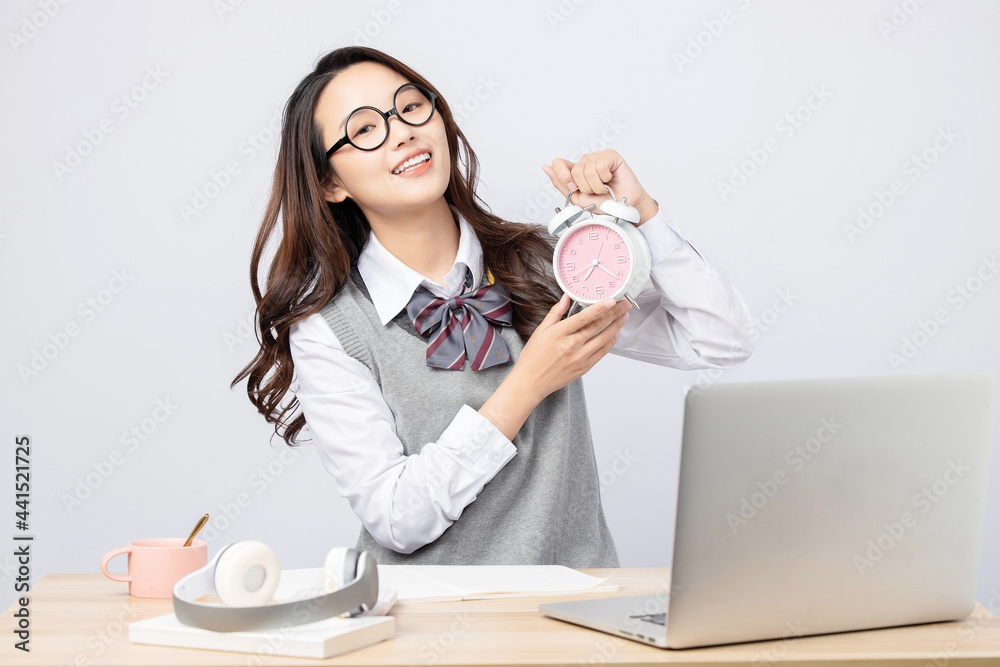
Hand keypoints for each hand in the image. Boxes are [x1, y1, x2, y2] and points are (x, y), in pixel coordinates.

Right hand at [509, 294, 631, 403]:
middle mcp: (572, 345)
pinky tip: (615, 333)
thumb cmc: (533, 357)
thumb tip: (566, 298)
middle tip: (625, 304)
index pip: (584, 317)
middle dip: (614, 313)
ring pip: (604, 339)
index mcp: (560, 333)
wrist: (531, 382)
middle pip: (598, 326)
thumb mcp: (541, 330)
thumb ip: (556, 313)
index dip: (600, 308)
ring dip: (616, 326)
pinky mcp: (584, 367)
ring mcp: (580, 357)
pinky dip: (611, 342)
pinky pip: (602, 352)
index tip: (612, 300)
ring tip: (624, 316)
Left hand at [541, 149, 658, 224]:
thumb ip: (561, 184)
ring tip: (604, 188)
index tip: (572, 188)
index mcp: (575, 171)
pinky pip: (600, 165)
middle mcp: (585, 162)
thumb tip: (546, 167)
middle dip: (585, 187)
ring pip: (587, 169)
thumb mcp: (577, 198)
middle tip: (595, 192)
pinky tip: (610, 179)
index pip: (558, 163)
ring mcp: (597, 157)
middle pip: (574, 170)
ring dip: (597, 185)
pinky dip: (605, 178)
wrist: (621, 209)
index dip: (562, 175)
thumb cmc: (602, 204)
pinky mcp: (610, 155)